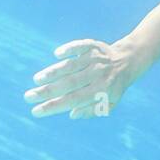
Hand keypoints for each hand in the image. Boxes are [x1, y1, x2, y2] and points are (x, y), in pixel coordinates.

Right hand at [24, 37, 149, 118]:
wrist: (130, 60)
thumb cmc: (115, 85)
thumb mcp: (110, 101)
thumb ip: (93, 110)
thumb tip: (72, 114)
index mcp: (101, 90)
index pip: (73, 100)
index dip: (54, 106)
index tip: (35, 111)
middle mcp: (98, 74)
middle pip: (69, 84)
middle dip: (47, 91)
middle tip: (28, 96)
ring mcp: (95, 59)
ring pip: (71, 65)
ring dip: (53, 72)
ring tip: (37, 79)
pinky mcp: (93, 46)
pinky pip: (80, 46)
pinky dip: (70, 48)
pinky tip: (57, 54)